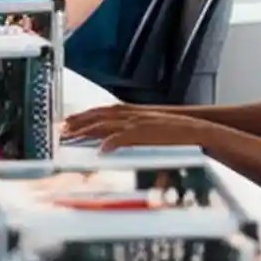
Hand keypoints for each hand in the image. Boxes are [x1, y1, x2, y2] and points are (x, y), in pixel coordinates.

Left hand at [72, 112, 215, 152]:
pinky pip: (125, 136)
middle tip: (62, 128)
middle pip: (100, 115)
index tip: (69, 120)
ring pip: (107, 124)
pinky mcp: (147, 133)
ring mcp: (139, 122)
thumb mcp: (152, 127)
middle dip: (79, 121)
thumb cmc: (177, 132)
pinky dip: (112, 141)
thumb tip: (116, 140)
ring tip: (71, 136)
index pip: (104, 111)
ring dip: (87, 130)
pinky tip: (101, 149)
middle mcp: (134, 114)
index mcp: (134, 113)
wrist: (199, 129)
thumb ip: (134, 132)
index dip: (85, 115)